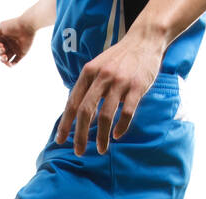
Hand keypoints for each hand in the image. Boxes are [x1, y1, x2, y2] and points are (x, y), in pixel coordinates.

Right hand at [0, 16, 36, 65]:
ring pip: (7, 59)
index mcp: (4, 39)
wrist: (26, 26)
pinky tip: (9, 64)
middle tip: (3, 49)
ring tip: (5, 57)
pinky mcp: (21, 53)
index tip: (0, 44)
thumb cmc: (13, 25)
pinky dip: (11, 65)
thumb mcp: (0, 27)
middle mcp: (9, 45)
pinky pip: (15, 62)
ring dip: (4, 61)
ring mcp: (15, 50)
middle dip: (0, 53)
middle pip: (1, 54)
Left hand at [55, 40, 162, 155]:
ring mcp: (120, 82)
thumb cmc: (119, 58)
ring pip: (106, 115)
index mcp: (88, 72)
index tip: (61, 140)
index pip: (73, 103)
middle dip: (80, 135)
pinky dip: (121, 126)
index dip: (65, 124)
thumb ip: (88, 87)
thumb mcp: (98, 67)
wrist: (145, 39)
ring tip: (101, 149)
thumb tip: (76, 113)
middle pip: (86, 112)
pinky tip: (117, 135)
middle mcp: (102, 77)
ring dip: (102, 136)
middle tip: (79, 151)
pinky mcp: (137, 86)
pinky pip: (127, 112)